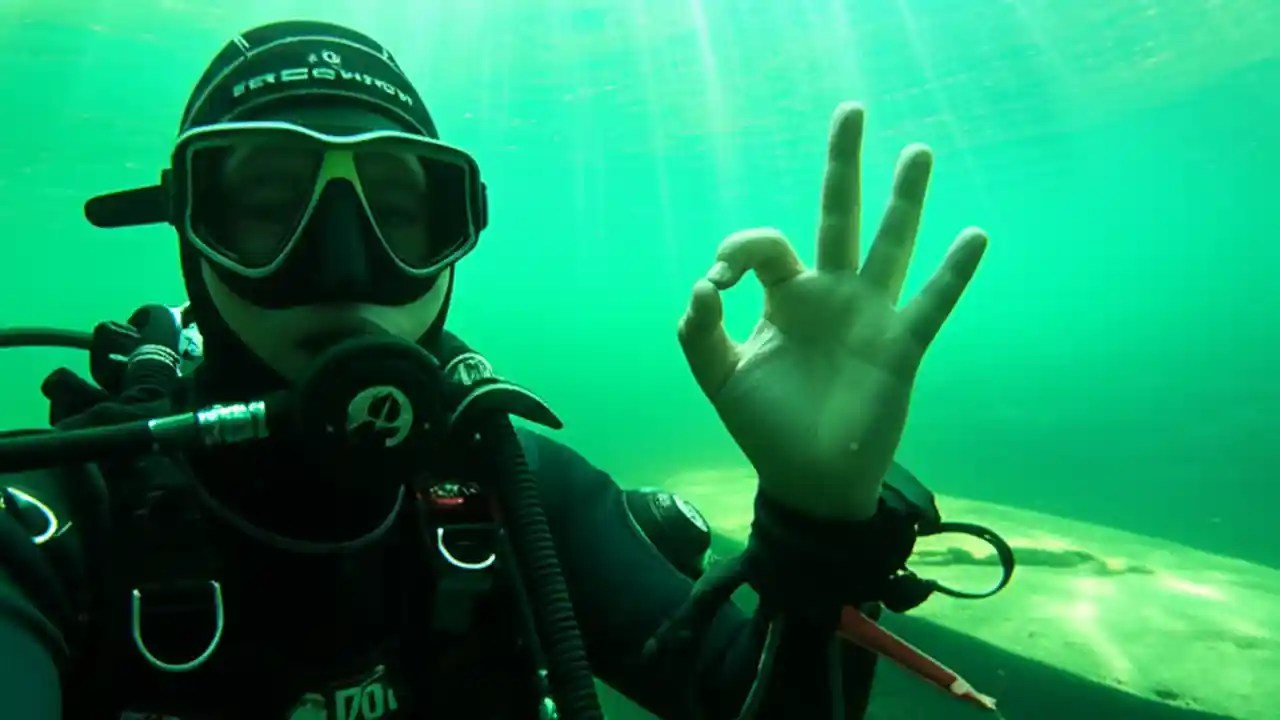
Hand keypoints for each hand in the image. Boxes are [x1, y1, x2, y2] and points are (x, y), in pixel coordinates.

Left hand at [677, 102, 987, 521]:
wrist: (808, 480)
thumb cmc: (766, 426)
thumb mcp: (720, 378)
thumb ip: (701, 333)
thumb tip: (702, 285)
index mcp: (785, 298)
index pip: (765, 247)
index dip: (737, 252)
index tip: (716, 284)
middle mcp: (829, 294)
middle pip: (837, 216)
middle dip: (842, 165)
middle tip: (850, 111)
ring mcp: (868, 316)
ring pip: (889, 245)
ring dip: (903, 199)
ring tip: (916, 150)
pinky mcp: (899, 347)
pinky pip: (930, 304)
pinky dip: (953, 273)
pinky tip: (974, 235)